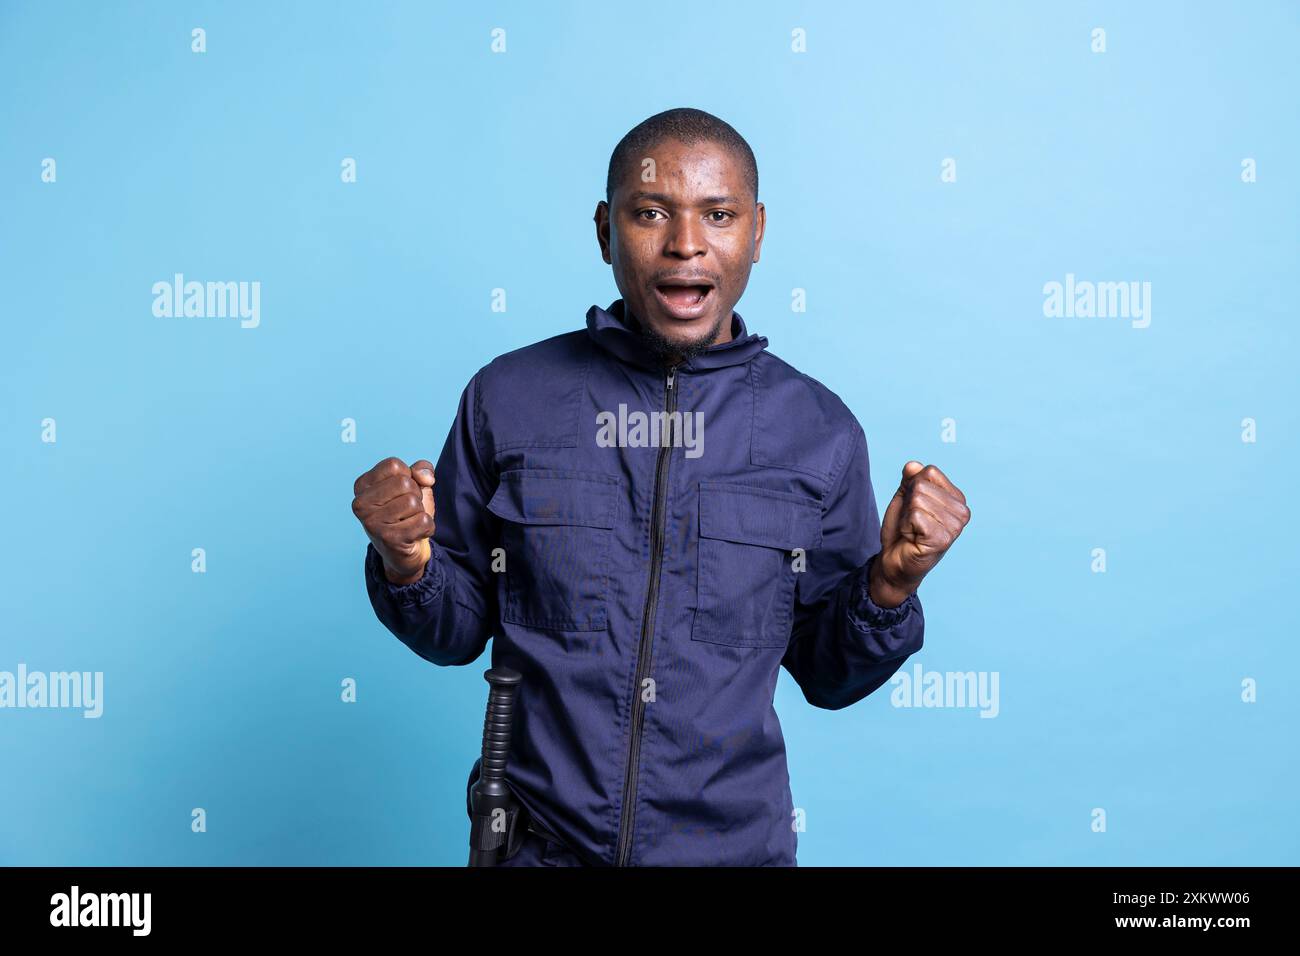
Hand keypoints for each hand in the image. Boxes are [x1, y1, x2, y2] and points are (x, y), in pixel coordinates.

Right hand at [351, 457, 436, 585]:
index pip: (394, 465)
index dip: (408, 476)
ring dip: (420, 512)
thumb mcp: (414, 485)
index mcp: (362, 485)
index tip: (401, 492)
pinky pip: (423, 521)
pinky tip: (414, 534)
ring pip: (413, 502)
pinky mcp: (388, 539)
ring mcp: (372, 523)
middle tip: (406, 511)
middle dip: (416, 495)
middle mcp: (360, 504)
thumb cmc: (406, 514)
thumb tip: (426, 478)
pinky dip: (427, 528)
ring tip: (409, 522)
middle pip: (405, 483)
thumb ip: (421, 470)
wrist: (404, 552)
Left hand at [868, 461, 970, 606]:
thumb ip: (910, 479)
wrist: (894, 560)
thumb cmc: (902, 529)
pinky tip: (912, 538)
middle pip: (922, 485)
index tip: (914, 508)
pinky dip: (907, 526)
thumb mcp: (905, 497)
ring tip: (913, 530)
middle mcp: (962, 512)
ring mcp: (955, 527)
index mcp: (957, 498)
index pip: (930, 471)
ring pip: (918, 499)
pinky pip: (916, 515)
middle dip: (908, 503)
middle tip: (912, 522)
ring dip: (907, 516)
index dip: (912, 487)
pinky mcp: (943, 539)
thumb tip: (913, 465)